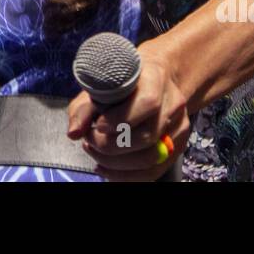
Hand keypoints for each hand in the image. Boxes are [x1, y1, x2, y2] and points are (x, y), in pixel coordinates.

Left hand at [66, 40, 190, 181]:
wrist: (151, 79)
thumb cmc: (122, 82)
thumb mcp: (99, 85)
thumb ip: (84, 108)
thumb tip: (74, 133)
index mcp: (156, 78)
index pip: (147, 102)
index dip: (121, 119)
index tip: (97, 126)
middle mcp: (173, 102)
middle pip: (147, 136)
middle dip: (111, 146)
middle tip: (89, 141)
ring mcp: (179, 126)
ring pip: (152, 158)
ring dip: (116, 163)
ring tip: (95, 151)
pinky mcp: (177, 145)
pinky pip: (154, 171)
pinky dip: (126, 176)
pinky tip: (106, 167)